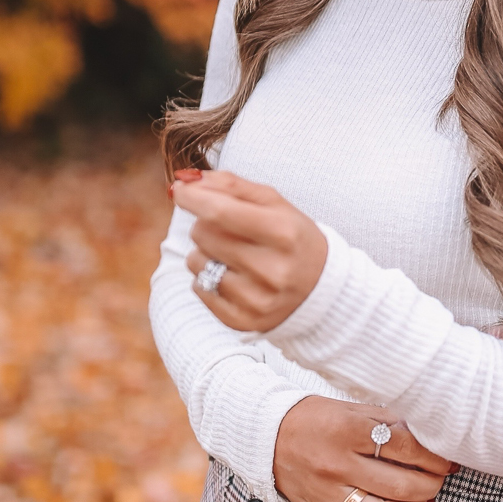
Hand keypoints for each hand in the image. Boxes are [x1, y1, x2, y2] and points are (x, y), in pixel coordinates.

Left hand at [173, 170, 327, 332]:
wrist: (322, 290)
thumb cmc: (294, 238)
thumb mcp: (275, 204)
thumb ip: (233, 186)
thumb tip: (188, 181)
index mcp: (284, 233)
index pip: (220, 212)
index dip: (192, 198)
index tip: (180, 190)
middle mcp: (272, 269)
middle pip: (203, 234)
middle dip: (205, 224)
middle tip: (227, 229)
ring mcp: (257, 299)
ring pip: (196, 262)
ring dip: (205, 252)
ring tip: (232, 255)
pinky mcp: (243, 320)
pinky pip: (199, 289)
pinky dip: (207, 278)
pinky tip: (233, 277)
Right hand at [273, 397, 455, 501]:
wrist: (267, 433)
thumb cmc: (316, 418)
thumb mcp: (353, 408)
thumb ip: (389, 422)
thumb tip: (428, 437)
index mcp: (348, 430)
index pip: (405, 447)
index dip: (433, 456)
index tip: (445, 459)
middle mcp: (337, 464)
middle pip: (399, 484)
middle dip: (430, 484)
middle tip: (439, 479)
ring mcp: (326, 492)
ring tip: (423, 501)